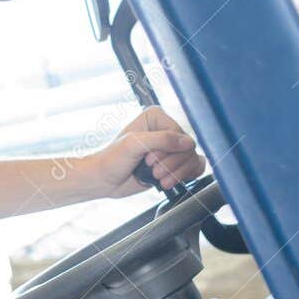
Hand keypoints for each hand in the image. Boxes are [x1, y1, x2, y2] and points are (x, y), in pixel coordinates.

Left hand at [90, 107, 205, 197]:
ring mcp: (170, 148)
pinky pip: (195, 167)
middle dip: (171, 164)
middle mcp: (165, 130)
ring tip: (158, 179)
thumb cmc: (111, 160)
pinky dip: (185, 176)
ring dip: (177, 173)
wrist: (104, 180)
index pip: (179, 134)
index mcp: (156, 117)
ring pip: (192, 159)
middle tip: (154, 172)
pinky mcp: (173, 163)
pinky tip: (169, 181)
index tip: (149, 159)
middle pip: (187, 148)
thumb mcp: (134, 145)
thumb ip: (162, 140)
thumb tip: (188, 143)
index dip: (167, 150)